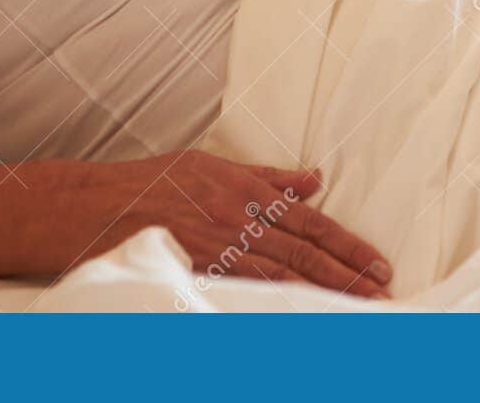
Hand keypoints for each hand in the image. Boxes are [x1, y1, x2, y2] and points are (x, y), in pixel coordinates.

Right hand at [109, 150, 392, 298]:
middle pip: (303, 252)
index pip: (309, 222)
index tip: (378, 263)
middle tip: (382, 291)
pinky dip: (275, 304)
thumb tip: (313, 180)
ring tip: (356, 307)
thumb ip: (267, 177)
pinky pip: (244, 291)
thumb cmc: (153, 182)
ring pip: (280, 275)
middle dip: (346, 273)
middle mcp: (236, 218)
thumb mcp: (213, 164)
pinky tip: (300, 315)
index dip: (347, 245)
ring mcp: (216, 248)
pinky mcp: (196, 271)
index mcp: (244, 188)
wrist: (97, 205)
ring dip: (321, 292)